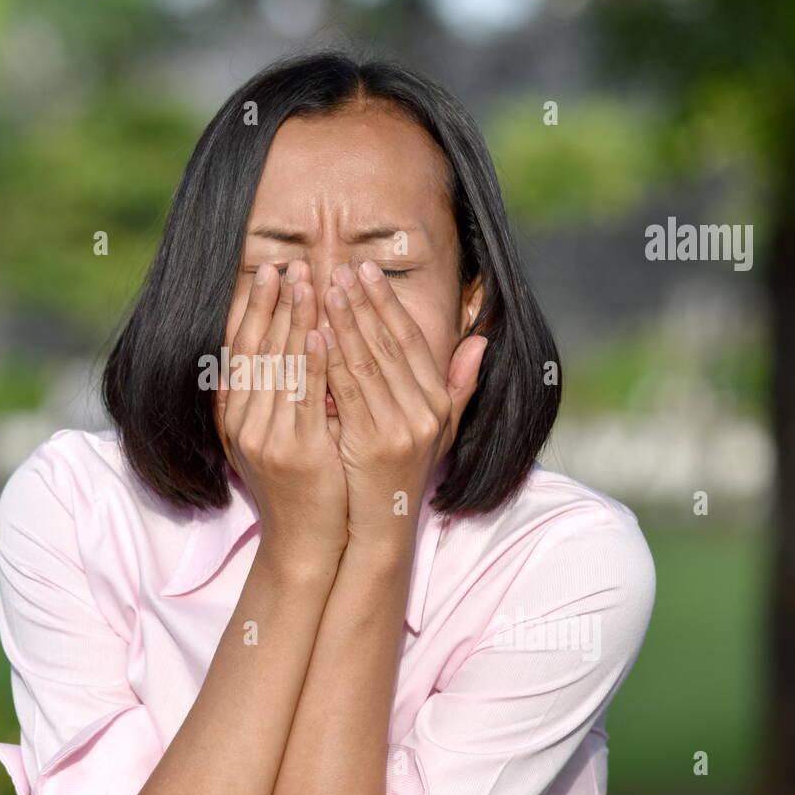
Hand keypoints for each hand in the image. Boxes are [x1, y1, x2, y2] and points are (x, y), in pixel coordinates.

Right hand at [216, 260, 348, 562]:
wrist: (306, 541)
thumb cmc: (298, 486)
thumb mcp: (273, 437)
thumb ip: (271, 394)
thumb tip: (285, 345)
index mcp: (234, 415)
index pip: (240, 350)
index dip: (255, 309)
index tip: (271, 273)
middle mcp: (242, 423)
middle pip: (258, 350)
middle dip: (277, 304)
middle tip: (292, 265)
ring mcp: (266, 438)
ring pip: (282, 366)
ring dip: (297, 320)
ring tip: (312, 282)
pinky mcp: (296, 452)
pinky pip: (307, 397)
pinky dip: (315, 361)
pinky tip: (325, 331)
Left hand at [321, 260, 487, 538]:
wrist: (382, 527)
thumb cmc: (401, 475)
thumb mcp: (438, 431)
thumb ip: (458, 385)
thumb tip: (480, 340)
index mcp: (436, 402)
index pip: (409, 340)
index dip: (386, 302)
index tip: (364, 271)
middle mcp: (423, 411)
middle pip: (387, 343)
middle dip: (359, 301)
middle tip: (336, 266)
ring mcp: (399, 427)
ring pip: (366, 360)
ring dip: (342, 320)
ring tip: (322, 288)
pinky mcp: (372, 443)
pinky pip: (346, 391)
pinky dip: (331, 359)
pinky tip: (314, 332)